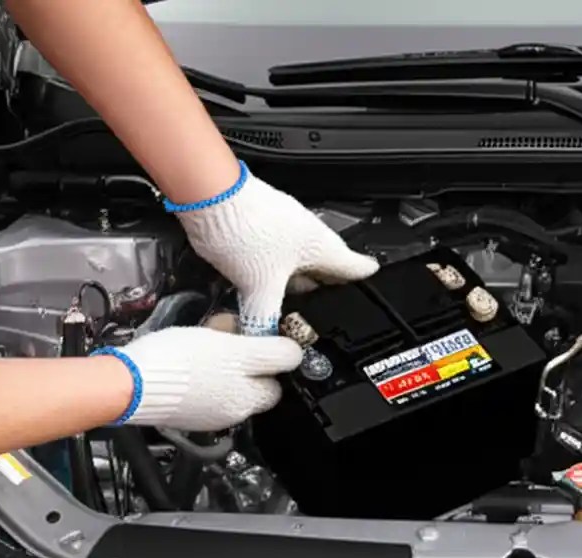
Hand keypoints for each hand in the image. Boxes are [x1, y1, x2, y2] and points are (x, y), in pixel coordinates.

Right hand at [95, 326, 301, 430]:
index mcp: (250, 396)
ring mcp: (210, 414)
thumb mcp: (232, 346)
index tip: (265, 338)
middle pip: (258, 383)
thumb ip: (267, 351)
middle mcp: (235, 410)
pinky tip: (192, 364)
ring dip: (228, 370)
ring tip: (210, 350)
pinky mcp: (188, 414)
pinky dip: (207, 380)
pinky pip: (208, 393)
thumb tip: (292, 351)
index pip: (281, 375)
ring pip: (232, 386)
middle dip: (252, 364)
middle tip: (236, 344)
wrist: (129, 383)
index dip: (275, 352)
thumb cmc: (180, 361)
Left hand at [174, 163, 378, 334]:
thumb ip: (264, 319)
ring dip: (295, 280)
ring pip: (298, 261)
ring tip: (286, 301)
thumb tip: (265, 340)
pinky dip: (273, 270)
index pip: (358, 269)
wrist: (208, 192)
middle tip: (322, 310)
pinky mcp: (263, 224)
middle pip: (326, 269)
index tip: (372, 289)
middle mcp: (309, 234)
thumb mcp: (258, 286)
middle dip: (323, 290)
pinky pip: (276, 254)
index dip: (366, 285)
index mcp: (323, 247)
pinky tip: (258, 282)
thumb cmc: (244, 227)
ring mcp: (286, 227)